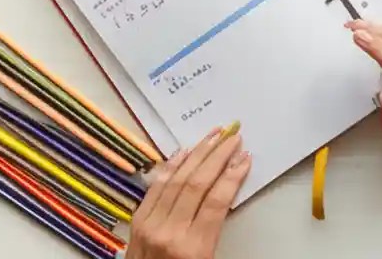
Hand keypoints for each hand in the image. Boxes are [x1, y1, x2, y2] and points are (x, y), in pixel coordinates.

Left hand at [126, 126, 251, 258]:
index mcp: (193, 249)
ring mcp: (149, 226)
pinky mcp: (137, 222)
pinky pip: (156, 187)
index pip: (217, 201)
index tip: (245, 157)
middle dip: (217, 156)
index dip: (233, 175)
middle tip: (233, 137)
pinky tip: (184, 152)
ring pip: (175, 180)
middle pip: (197, 183)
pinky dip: (171, 166)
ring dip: (196, 154)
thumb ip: (213, 228)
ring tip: (213, 135)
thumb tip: (225, 190)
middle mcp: (169, 233)